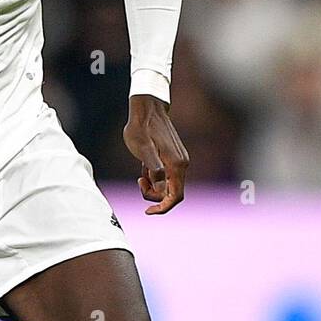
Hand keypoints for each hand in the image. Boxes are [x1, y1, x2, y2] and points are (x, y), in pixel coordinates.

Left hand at [123, 94, 188, 214]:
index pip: (175, 196)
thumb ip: (154, 170)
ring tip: (140, 172)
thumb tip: (160, 189)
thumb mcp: (143, 149)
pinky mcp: (173, 157)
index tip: (147, 211)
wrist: (147, 109)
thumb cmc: (141, 128)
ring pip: (168, 185)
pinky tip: (144, 166)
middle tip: (139, 181)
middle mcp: (182, 164)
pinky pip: (166, 176)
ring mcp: (179, 160)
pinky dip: (154, 177)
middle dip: (154, 194)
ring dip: (153, 185)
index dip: (162, 208)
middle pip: (172, 193)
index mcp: (176, 165)